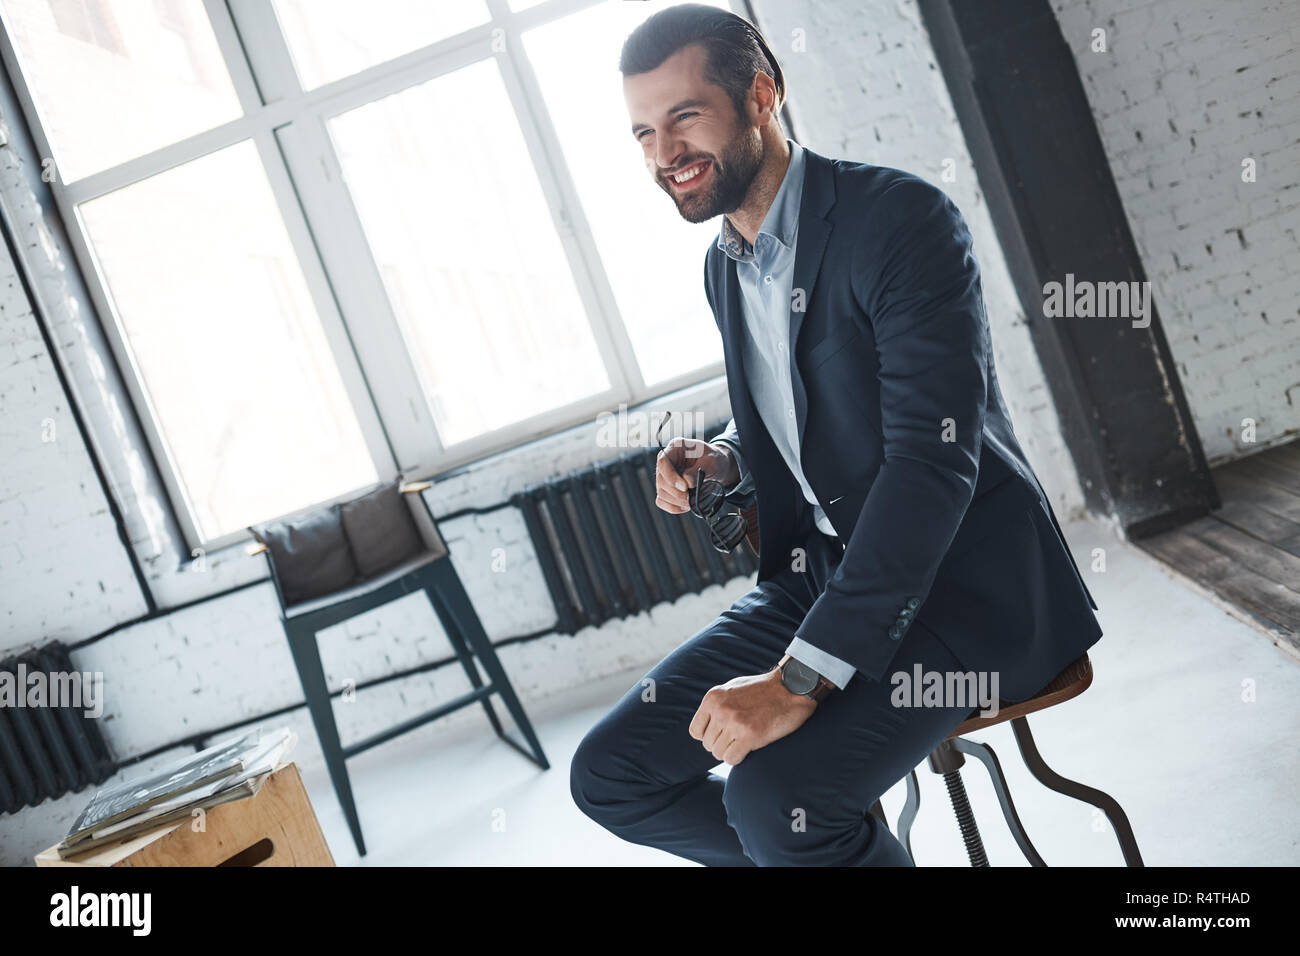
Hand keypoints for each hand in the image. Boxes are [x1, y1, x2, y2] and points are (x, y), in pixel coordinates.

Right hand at [655, 439, 739, 513]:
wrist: (717, 467)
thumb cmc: (714, 459)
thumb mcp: (711, 461)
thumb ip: (698, 471)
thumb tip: (688, 483)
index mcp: (675, 448)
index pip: (663, 462)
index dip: (671, 476)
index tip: (685, 487)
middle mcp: (667, 461)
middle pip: (661, 479)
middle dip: (676, 492)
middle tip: (691, 498)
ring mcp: (665, 476)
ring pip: (661, 492)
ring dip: (676, 501)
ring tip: (691, 502)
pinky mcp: (666, 488)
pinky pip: (662, 501)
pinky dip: (673, 507)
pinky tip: (685, 507)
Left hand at [688, 668, 817, 765]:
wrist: (792, 687)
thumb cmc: (764, 689)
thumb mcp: (732, 688)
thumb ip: (717, 705)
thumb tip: (704, 726)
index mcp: (713, 698)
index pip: (695, 731)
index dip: (708, 736)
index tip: (722, 734)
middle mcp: (720, 710)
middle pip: (708, 745)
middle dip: (722, 744)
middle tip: (738, 737)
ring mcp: (734, 723)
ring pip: (718, 754)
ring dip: (731, 751)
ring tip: (745, 740)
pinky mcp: (749, 736)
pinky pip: (731, 759)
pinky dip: (739, 757)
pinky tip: (749, 747)